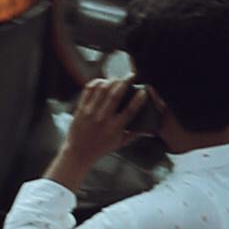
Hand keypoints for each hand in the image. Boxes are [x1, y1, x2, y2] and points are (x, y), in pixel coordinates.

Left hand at [52, 63, 139, 182]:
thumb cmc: (101, 148)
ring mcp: (90, 113)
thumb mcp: (120, 143)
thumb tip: (149, 129)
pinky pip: (88, 90)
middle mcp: (103, 119)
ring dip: (111, 80)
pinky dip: (96, 82)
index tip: (143, 91)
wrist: (79, 152)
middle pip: (115, 95)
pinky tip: (103, 81)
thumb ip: (134, 134)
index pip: (130, 111)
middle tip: (131, 75)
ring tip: (117, 78)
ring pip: (102, 89)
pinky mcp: (81, 109)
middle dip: (124, 82)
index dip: (138, 100)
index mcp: (115, 128)